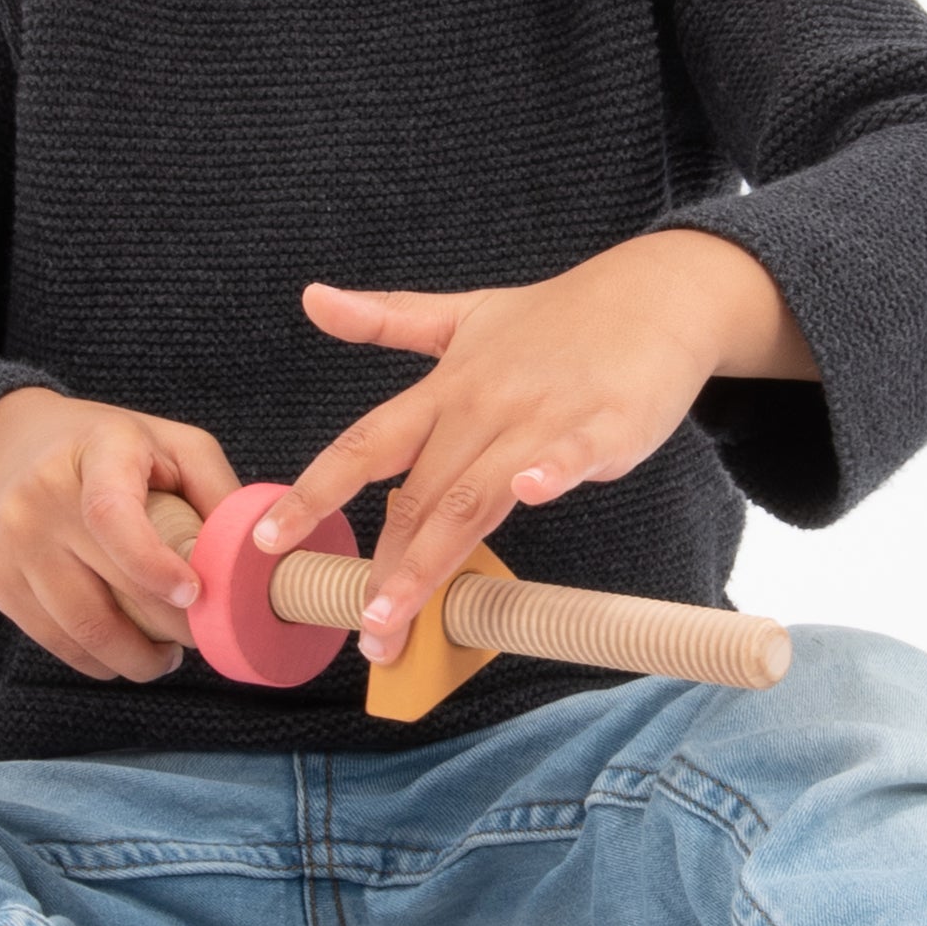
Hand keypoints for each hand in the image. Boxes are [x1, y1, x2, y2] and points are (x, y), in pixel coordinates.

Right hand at [0, 386, 242, 682]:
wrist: (3, 449)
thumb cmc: (107, 449)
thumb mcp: (169, 443)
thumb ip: (217, 489)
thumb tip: (259, 555)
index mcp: (96, 452)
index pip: (112, 516)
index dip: (153, 565)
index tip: (194, 593)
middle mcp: (41, 498)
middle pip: (112, 589)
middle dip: (174, 628)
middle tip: (208, 636)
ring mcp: (12, 545)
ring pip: (85, 632)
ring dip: (140, 660)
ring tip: (170, 653)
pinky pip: (59, 644)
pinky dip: (102, 662)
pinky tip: (129, 653)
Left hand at [256, 229, 813, 661]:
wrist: (658, 293)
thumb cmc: (559, 316)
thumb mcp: (465, 314)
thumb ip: (387, 320)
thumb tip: (312, 299)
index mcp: (447, 388)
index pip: (366, 445)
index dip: (314, 490)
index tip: (268, 539)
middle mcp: (482, 404)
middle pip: (419, 495)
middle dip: (382, 568)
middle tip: (358, 632)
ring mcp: (541, 416)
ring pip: (476, 496)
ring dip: (431, 560)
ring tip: (396, 619)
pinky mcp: (603, 425)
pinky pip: (569, 453)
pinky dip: (550, 471)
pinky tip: (531, 495)